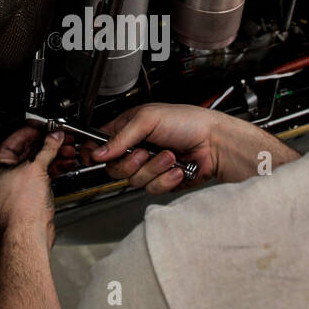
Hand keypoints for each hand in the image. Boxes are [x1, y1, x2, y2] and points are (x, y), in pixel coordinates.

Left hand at [0, 126, 65, 240]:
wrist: (28, 234)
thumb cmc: (20, 209)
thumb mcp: (35, 169)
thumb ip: (47, 149)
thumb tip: (53, 137)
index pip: (15, 138)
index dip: (34, 130)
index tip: (47, 126)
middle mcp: (3, 174)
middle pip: (28, 150)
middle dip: (48, 143)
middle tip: (61, 137)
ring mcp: (16, 185)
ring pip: (37, 163)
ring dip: (54, 155)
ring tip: (68, 149)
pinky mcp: (29, 194)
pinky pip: (42, 175)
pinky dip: (54, 168)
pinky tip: (65, 163)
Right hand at [86, 103, 299, 192]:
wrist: (214, 143)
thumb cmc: (188, 122)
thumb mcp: (148, 119)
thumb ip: (120, 137)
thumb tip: (99, 152)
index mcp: (129, 129)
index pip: (101, 144)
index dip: (95, 152)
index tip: (93, 157)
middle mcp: (137, 149)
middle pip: (115, 168)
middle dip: (132, 162)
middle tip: (145, 152)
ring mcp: (149, 166)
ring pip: (134, 181)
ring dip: (154, 168)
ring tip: (170, 156)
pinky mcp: (162, 181)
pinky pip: (152, 189)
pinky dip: (166, 179)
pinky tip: (177, 168)